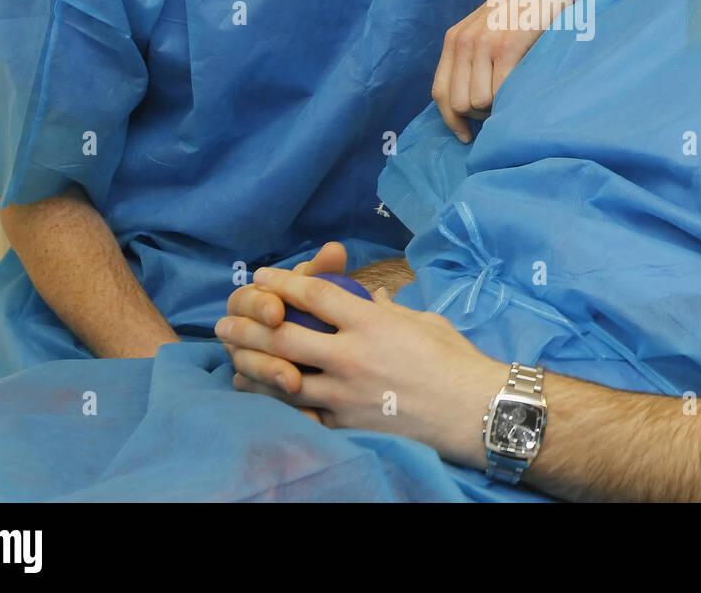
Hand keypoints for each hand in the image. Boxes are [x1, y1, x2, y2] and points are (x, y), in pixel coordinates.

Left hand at [216, 267, 504, 463]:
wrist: (474, 411)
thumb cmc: (455, 360)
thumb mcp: (424, 320)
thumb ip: (392, 310)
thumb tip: (377, 300)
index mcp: (371, 321)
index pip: (315, 294)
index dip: (283, 282)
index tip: (262, 276)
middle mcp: (351, 355)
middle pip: (284, 334)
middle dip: (250, 323)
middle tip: (227, 319)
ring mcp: (345, 394)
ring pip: (282, 377)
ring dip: (251, 363)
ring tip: (230, 356)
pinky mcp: (347, 424)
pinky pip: (300, 412)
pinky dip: (275, 401)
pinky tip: (258, 394)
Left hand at [431, 0, 562, 142]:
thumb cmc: (520, 13)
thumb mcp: (484, 31)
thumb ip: (470, 58)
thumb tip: (465, 101)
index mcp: (454, 41)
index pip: (439, 93)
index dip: (450, 120)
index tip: (465, 135)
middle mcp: (463, 43)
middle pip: (457, 103)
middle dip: (477, 114)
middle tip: (497, 108)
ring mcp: (484, 45)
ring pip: (477, 102)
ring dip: (495, 107)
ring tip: (510, 92)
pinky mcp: (507, 47)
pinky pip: (499, 91)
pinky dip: (508, 99)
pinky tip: (519, 88)